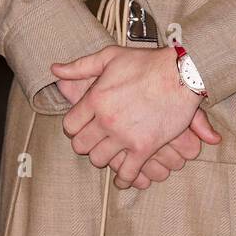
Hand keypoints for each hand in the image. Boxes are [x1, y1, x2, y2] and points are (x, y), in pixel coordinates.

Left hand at [52, 45, 219, 188]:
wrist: (180, 74)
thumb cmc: (146, 62)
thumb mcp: (109, 57)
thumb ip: (80, 66)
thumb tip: (54, 69)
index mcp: (95, 98)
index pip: (70, 125)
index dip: (74, 127)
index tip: (82, 126)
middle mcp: (106, 120)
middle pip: (81, 145)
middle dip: (85, 144)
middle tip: (93, 141)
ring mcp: (124, 136)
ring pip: (100, 160)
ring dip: (103, 158)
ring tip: (109, 153)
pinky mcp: (144, 148)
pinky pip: (127, 172)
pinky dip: (123, 178)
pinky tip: (123, 178)